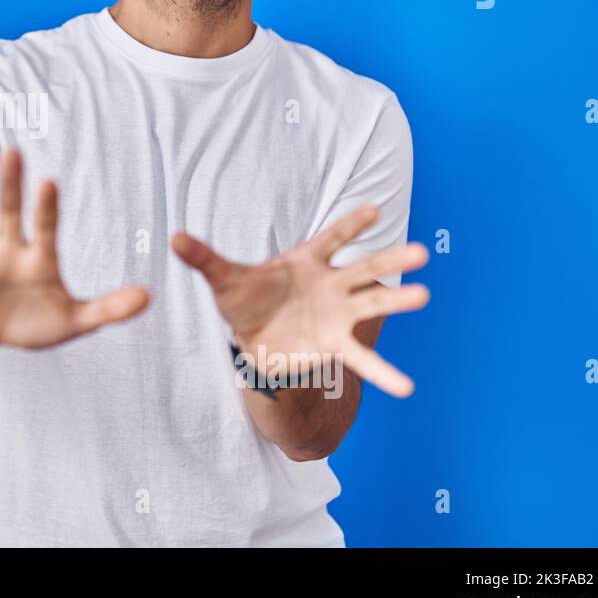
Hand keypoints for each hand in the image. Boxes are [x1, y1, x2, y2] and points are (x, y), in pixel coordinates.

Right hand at [0, 148, 149, 352]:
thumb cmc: (31, 323)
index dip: (46, 207)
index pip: (45, 226)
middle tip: (14, 153)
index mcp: (39, 256)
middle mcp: (8, 245)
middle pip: (11, 209)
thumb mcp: (72, 321)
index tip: (49, 182)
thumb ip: (107, 309)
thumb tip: (149, 297)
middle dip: (12, 184)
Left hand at [171, 205, 429, 397]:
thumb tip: (172, 237)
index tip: (375, 209)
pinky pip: (362, 359)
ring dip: (397, 302)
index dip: (351, 225)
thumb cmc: (245, 298)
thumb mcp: (224, 279)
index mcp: (306, 260)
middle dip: (389, 259)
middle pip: (364, 268)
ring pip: (371, 305)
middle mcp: (331, 284)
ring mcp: (338, 313)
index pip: (332, 238)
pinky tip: (407, 388)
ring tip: (424, 296)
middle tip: (420, 252)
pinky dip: (384, 373)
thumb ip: (203, 259)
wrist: (254, 337)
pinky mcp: (336, 344)